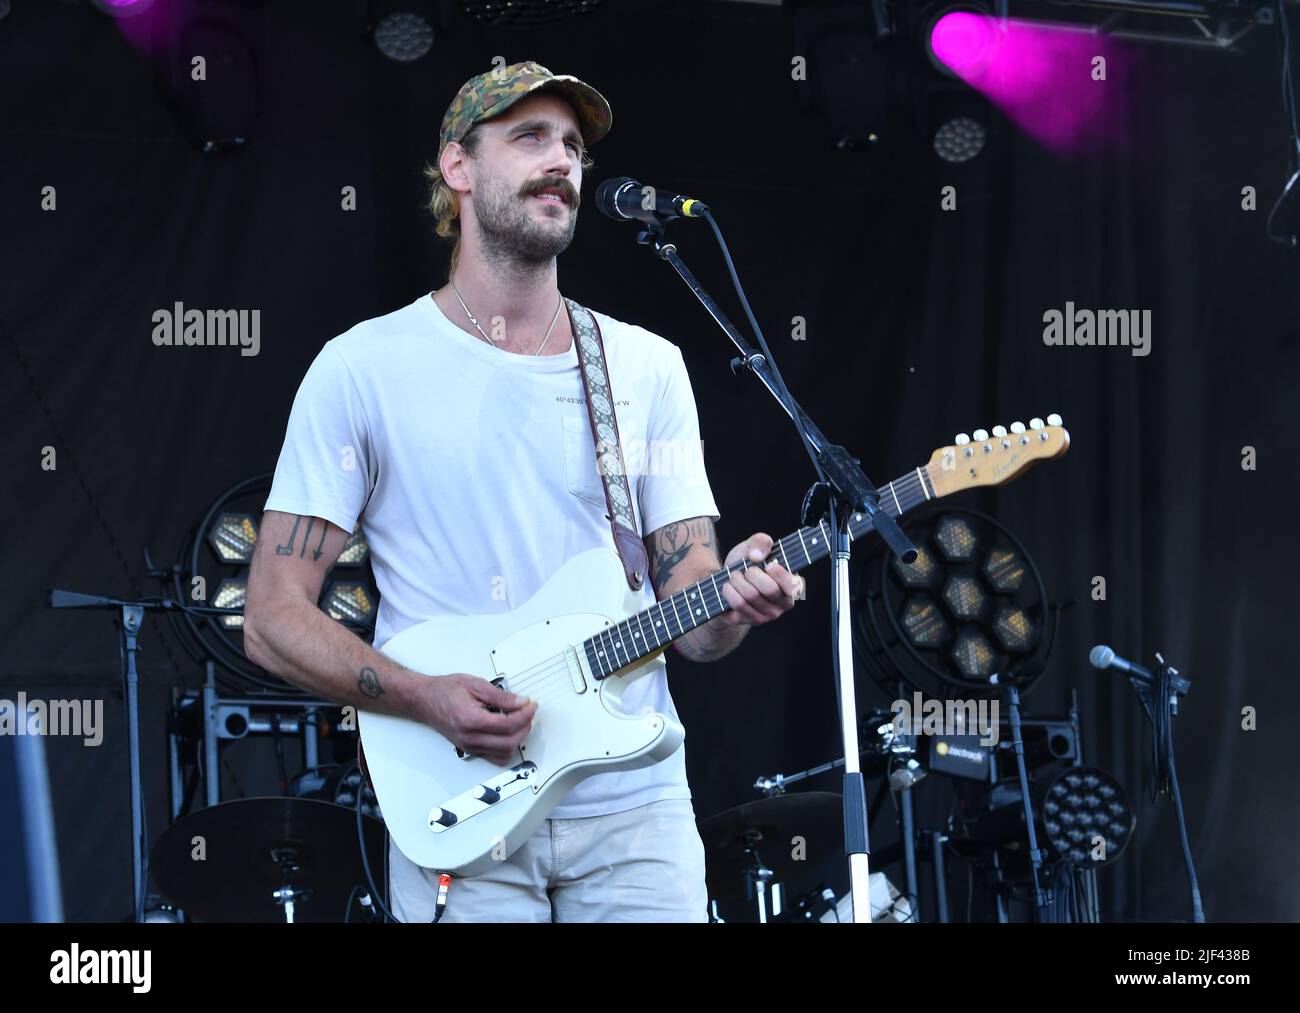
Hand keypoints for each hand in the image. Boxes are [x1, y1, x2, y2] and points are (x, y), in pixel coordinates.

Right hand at [418, 674, 537, 765]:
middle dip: (524, 727)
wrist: (425, 700)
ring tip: (519, 721)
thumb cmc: (444, 691)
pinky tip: (508, 733)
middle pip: (509, 742)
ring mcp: (470, 746)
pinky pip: (494, 756)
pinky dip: (506, 748)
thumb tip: (520, 702)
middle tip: (528, 712)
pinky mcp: (470, 749)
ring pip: (503, 753)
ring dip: (517, 739)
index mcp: (472, 721)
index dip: (525, 715)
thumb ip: (501, 696)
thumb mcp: (476, 685)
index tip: (531, 706)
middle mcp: (470, 738)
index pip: (508, 725)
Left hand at [716, 532, 803, 627]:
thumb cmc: (747, 563)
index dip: (780, 574)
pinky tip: (728, 587)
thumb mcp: (753, 546)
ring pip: (751, 596)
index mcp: (792, 585)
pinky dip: (729, 591)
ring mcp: (767, 615)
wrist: (727, 581)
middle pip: (770, 589)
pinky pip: (738, 605)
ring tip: (734, 576)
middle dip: (752, 574)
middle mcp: (783, 604)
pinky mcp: (749, 621)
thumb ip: (760, 542)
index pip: (793, 585)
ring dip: (737, 581)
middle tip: (746, 570)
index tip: (769, 564)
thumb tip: (757, 555)